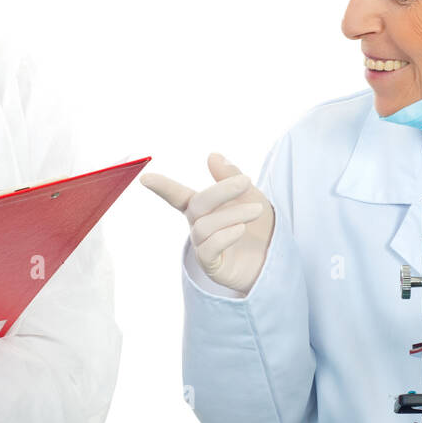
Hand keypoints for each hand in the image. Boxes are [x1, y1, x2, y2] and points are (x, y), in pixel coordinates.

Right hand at [141, 153, 274, 293]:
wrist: (276, 258)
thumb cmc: (259, 225)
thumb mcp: (250, 196)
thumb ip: (230, 177)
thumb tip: (212, 155)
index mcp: (203, 208)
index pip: (178, 195)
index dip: (162, 187)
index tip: (145, 178)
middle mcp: (198, 227)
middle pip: (197, 204)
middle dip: (221, 190)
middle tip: (246, 181)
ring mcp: (203, 248)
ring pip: (205, 226)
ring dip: (233, 215)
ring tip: (257, 210)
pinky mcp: (212, 267)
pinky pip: (208, 249)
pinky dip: (225, 236)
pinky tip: (241, 230)